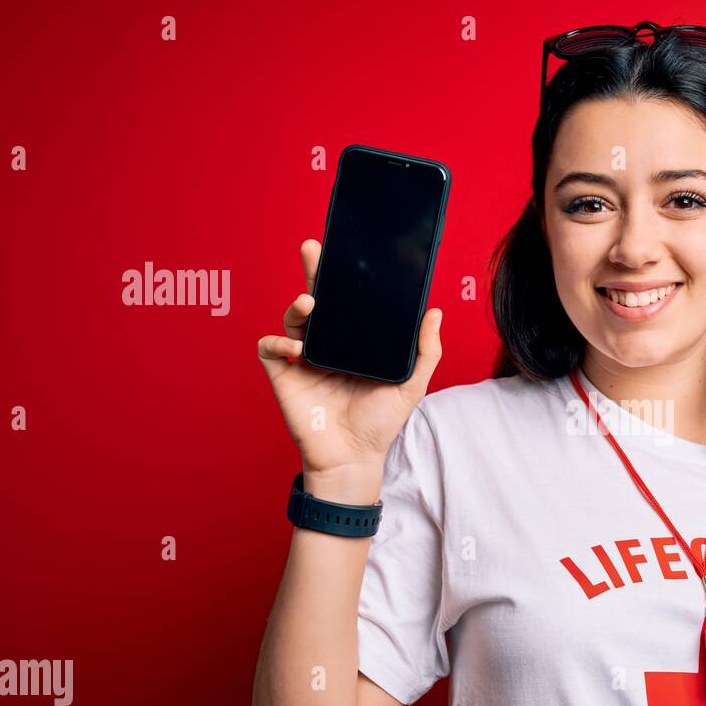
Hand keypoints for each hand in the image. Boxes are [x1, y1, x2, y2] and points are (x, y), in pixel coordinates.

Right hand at [258, 239, 442, 478]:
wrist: (353, 457)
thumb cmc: (380, 423)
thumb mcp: (411, 384)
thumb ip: (425, 350)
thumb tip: (434, 311)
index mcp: (355, 342)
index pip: (349, 302)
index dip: (346, 279)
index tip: (349, 253)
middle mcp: (328, 344)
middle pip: (319, 299)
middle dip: (314, 272)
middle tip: (314, 248)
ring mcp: (303, 358)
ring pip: (294, 318)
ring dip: (298, 306)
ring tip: (310, 303)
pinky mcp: (283, 375)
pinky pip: (271, 347)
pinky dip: (279, 340)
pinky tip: (297, 347)